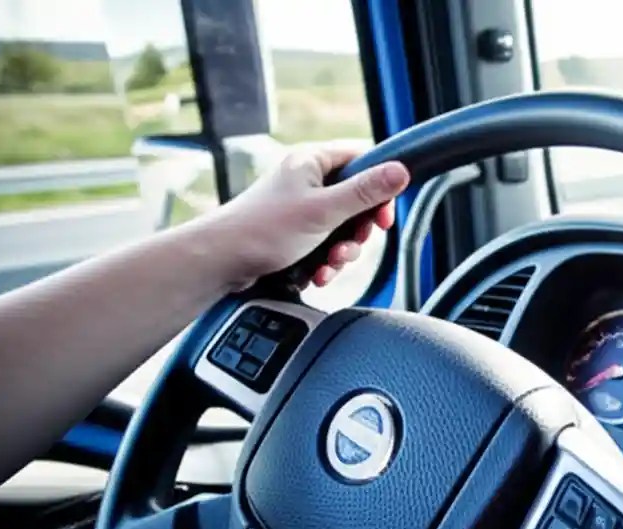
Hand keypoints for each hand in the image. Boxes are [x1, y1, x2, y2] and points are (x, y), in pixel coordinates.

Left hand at [193, 141, 409, 289]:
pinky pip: (325, 245)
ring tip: (329, 264)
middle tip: (353, 243)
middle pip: (356, 201)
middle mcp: (306, 181)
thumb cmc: (263, 229)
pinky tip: (317, 273)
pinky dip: (325, 262)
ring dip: (342, 251)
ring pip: (342, 228)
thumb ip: (366, 192)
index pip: (362, 161)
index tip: (383, 214)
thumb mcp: (324, 210)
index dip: (379, 188)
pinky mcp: (294, 234)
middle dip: (358, 231)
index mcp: (312, 162)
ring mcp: (300, 208)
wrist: (220, 261)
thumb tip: (401, 171)